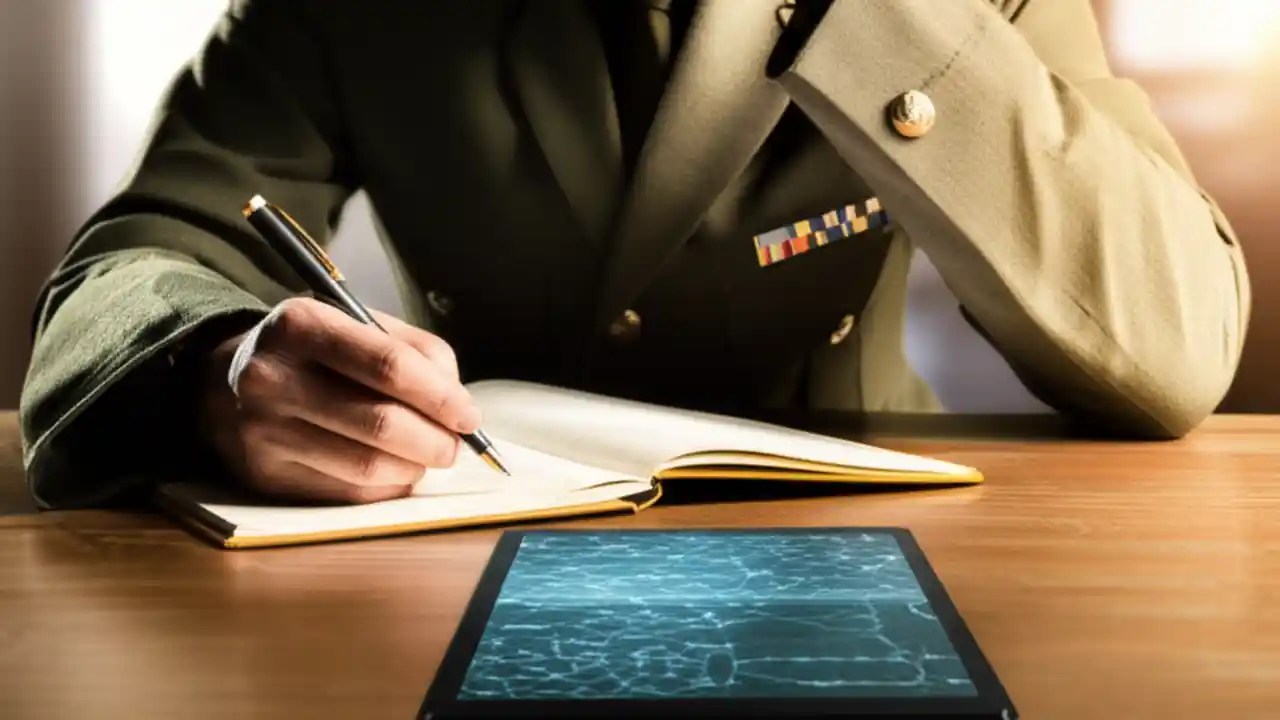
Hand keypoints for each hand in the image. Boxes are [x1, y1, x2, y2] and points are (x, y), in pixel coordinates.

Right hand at [196, 298, 479, 503]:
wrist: (224, 384)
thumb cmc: (314, 353)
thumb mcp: (358, 326)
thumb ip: (417, 353)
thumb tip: (458, 406)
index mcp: (300, 325)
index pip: (389, 365)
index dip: (440, 396)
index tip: (469, 415)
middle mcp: (273, 377)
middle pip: (381, 423)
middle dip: (435, 440)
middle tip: (456, 444)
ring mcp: (263, 431)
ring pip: (367, 465)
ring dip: (415, 467)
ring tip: (427, 455)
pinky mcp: (265, 475)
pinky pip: (347, 492)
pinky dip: (387, 485)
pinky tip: (394, 469)